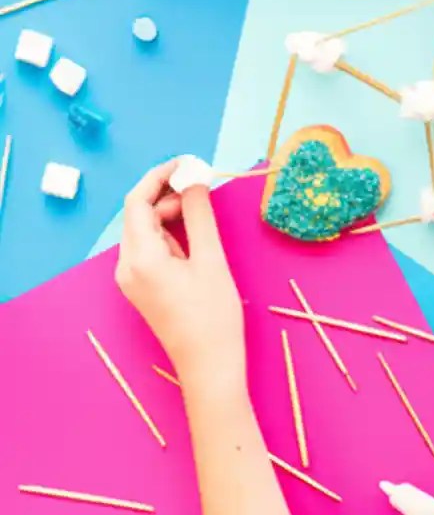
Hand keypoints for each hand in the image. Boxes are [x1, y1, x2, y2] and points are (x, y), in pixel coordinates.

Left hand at [115, 160, 245, 386]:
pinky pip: (150, 248)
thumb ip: (200, 215)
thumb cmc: (214, 316)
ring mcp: (132, 278)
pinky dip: (170, 234)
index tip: (189, 162)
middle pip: (139, 214)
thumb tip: (194, 179)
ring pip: (146, 231)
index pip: (137, 201)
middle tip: (204, 188)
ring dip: (170, 214)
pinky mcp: (142, 287)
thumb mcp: (211, 260)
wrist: (209, 365)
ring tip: (203, 213)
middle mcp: (126, 266)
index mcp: (140, 258)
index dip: (160, 175)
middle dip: (168, 195)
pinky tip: (194, 237)